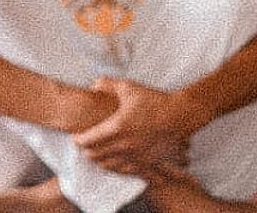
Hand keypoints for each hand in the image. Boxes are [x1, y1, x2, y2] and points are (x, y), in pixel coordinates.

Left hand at [72, 77, 197, 174]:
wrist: (181, 115)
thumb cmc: (154, 100)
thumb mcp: (128, 87)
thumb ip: (107, 84)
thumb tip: (93, 85)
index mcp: (117, 127)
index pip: (88, 140)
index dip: (78, 140)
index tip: (75, 137)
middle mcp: (125, 145)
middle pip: (96, 155)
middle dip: (86, 151)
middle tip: (83, 146)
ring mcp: (137, 156)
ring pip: (110, 166)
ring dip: (99, 161)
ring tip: (96, 155)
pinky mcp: (148, 162)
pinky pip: (127, 171)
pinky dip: (116, 168)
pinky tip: (114, 163)